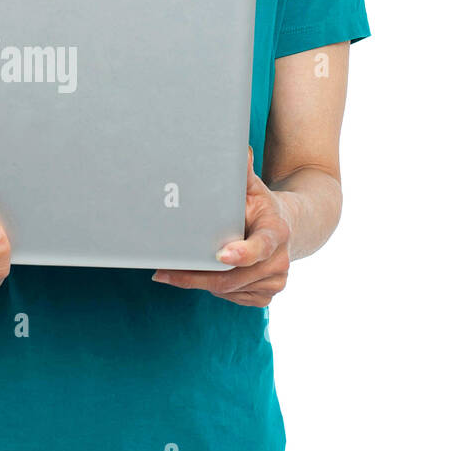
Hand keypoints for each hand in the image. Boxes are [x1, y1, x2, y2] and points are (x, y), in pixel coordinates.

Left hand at [152, 146, 290, 307]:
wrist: (287, 229)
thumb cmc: (259, 206)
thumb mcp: (252, 187)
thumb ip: (242, 172)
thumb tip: (239, 151)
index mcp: (277, 232)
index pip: (260, 247)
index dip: (241, 254)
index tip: (220, 255)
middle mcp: (279, 261)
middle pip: (233, 277)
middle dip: (196, 275)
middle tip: (163, 272)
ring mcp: (274, 282)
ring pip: (228, 291)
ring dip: (199, 282)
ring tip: (174, 270)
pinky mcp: (265, 296)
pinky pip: (231, 298)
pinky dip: (211, 289)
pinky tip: (202, 275)